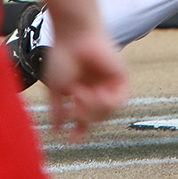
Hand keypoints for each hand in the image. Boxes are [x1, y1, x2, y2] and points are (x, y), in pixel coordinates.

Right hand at [44, 25, 128, 142]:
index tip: (72, 141)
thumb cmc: (62, 57)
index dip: (80, 131)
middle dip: (83, 116)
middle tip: (73, 105)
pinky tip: (96, 93)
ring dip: (92, 108)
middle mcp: (97, 89)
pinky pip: (119, 101)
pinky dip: (106, 102)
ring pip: (107, 113)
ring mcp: (110, 84)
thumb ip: (57, 109)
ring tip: (81, 93)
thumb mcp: (55, 88)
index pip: (84, 118)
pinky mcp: (122, 77)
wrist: (74, 37)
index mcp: (82, 92)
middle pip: (96, 118)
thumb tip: (56, 129)